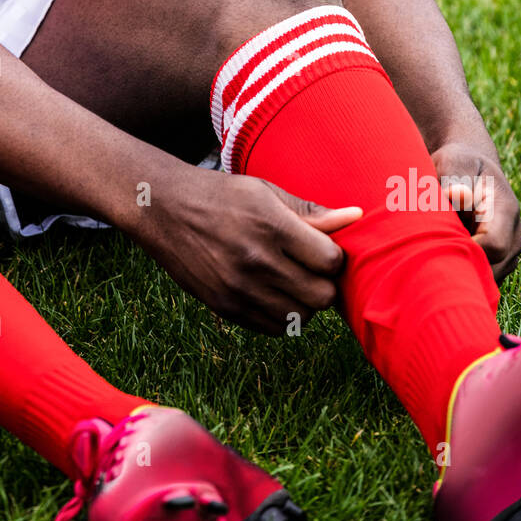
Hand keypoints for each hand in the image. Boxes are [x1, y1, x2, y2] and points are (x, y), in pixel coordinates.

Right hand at [142, 166, 362, 334]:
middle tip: (309, 269)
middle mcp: (256, 260)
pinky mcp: (225, 307)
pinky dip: (281, 316)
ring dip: (304, 303)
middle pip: (322, 296)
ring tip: (290, 281)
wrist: (164, 209)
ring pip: (301, 318)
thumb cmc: (221, 195)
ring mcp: (239, 288)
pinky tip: (271, 293)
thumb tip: (356, 217)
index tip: (321, 249)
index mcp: (271, 225)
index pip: (331, 261)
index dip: (333, 257)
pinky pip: (273, 328)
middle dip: (323, 283)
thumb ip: (311, 211)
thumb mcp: (266, 192)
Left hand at [431, 143, 520, 282]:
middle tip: (428, 254)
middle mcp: (514, 235)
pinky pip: (483, 280)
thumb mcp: (453, 161)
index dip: (466, 250)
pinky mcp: (500, 263)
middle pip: (492, 269)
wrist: (470, 168)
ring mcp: (510, 253)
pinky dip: (463, 274)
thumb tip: (457, 196)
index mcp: (505, 210)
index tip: (438, 243)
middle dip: (461, 266)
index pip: (494, 245)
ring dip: (461, 271)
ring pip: (487, 279)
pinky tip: (443, 258)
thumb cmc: (458, 164)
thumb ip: (454, 178)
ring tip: (436, 252)